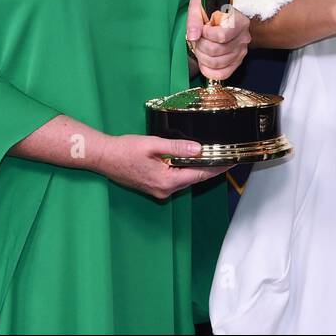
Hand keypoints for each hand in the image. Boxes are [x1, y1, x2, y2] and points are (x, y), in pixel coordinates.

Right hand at [96, 134, 228, 200]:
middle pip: (194, 178)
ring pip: (185, 179)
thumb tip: (199, 148)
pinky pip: (175, 179)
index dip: (217, 167)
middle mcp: (165, 190)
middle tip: (225, 155)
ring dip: (197, 169)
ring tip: (212, 156)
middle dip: (210, 168)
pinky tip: (189, 160)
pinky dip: (185, 170)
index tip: (232, 161)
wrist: (103, 158)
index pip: (199, 174)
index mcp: (167, 181)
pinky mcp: (154, 187)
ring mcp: (159, 191)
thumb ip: (177, 147)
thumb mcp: (153, 145)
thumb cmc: (125, 150)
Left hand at [187, 0, 250, 80]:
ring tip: (201, 47)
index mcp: (239, 21)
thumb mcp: (199, 5)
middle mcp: (243, 37)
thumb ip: (194, 19)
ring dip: (202, 57)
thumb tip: (193, 36)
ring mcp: (241, 51)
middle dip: (200, 46)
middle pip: (217, 51)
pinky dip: (209, 71)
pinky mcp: (237, 62)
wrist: (218, 12)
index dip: (206, 34)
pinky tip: (204, 63)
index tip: (202, 28)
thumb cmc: (210, 8)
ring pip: (217, 63)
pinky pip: (223, 74)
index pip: (221, 36)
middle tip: (198, 39)